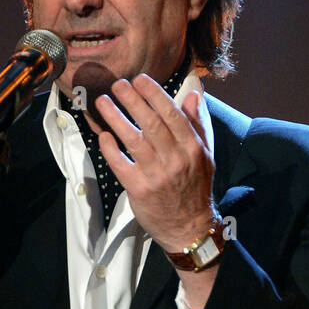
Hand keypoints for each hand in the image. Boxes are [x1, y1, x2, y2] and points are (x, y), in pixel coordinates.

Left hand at [92, 75, 216, 252]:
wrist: (189, 227)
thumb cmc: (196, 187)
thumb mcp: (205, 155)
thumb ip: (197, 123)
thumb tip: (193, 94)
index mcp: (192, 147)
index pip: (171, 114)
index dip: (154, 94)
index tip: (140, 80)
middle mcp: (175, 159)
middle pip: (151, 123)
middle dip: (132, 100)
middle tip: (117, 84)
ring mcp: (156, 175)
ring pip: (133, 140)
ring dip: (116, 118)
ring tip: (103, 102)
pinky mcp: (139, 189)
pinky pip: (120, 164)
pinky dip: (110, 148)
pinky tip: (103, 135)